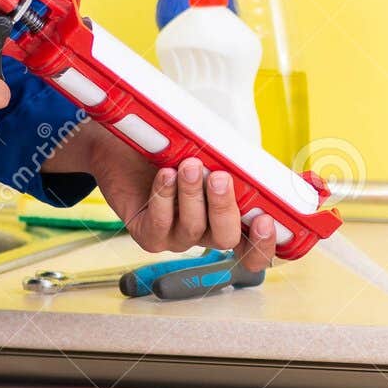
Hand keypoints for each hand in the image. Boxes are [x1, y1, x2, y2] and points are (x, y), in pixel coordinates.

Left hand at [45, 122, 278, 270]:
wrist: (122, 142)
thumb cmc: (171, 146)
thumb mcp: (206, 149)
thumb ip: (231, 160)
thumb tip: (251, 161)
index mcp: (228, 216)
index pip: (254, 245)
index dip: (264, 243)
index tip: (265, 219)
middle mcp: (205, 232)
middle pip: (226, 238)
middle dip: (225, 208)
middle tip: (219, 177)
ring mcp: (176, 236)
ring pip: (193, 229)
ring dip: (192, 195)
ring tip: (187, 164)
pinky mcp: (148, 235)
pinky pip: (160, 226)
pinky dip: (165, 198)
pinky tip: (164, 175)